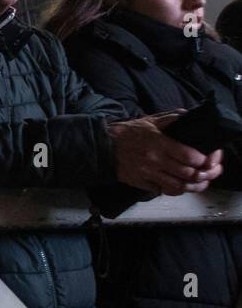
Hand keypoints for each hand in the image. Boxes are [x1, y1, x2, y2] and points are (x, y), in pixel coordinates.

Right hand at [108, 112, 223, 193]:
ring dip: (190, 186)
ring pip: (177, 186)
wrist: (101, 146)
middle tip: (206, 172)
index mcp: (159, 143)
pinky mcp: (140, 183)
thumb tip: (188, 116)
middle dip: (201, 175)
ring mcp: (147, 174)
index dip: (202, 160)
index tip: (205, 159)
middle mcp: (155, 160)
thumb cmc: (126, 133)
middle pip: (187, 174)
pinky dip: (172, 190)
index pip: (189, 156)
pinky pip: (162, 191)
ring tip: (196, 182)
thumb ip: (170, 118)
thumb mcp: (148, 121)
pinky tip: (176, 185)